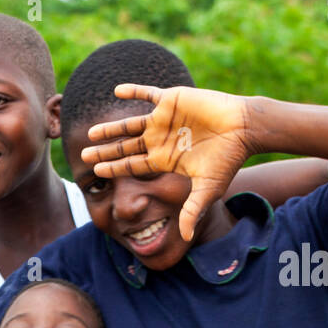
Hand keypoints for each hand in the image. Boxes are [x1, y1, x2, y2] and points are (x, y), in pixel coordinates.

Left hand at [83, 84, 252, 240]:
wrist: (245, 128)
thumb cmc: (227, 158)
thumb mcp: (207, 188)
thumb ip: (192, 210)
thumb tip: (184, 237)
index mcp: (164, 159)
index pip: (132, 165)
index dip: (113, 168)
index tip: (94, 173)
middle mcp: (160, 139)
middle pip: (125, 147)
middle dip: (105, 152)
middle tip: (83, 155)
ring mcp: (164, 120)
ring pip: (130, 124)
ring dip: (111, 128)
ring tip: (92, 131)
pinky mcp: (173, 100)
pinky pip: (148, 94)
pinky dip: (134, 91)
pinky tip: (116, 89)